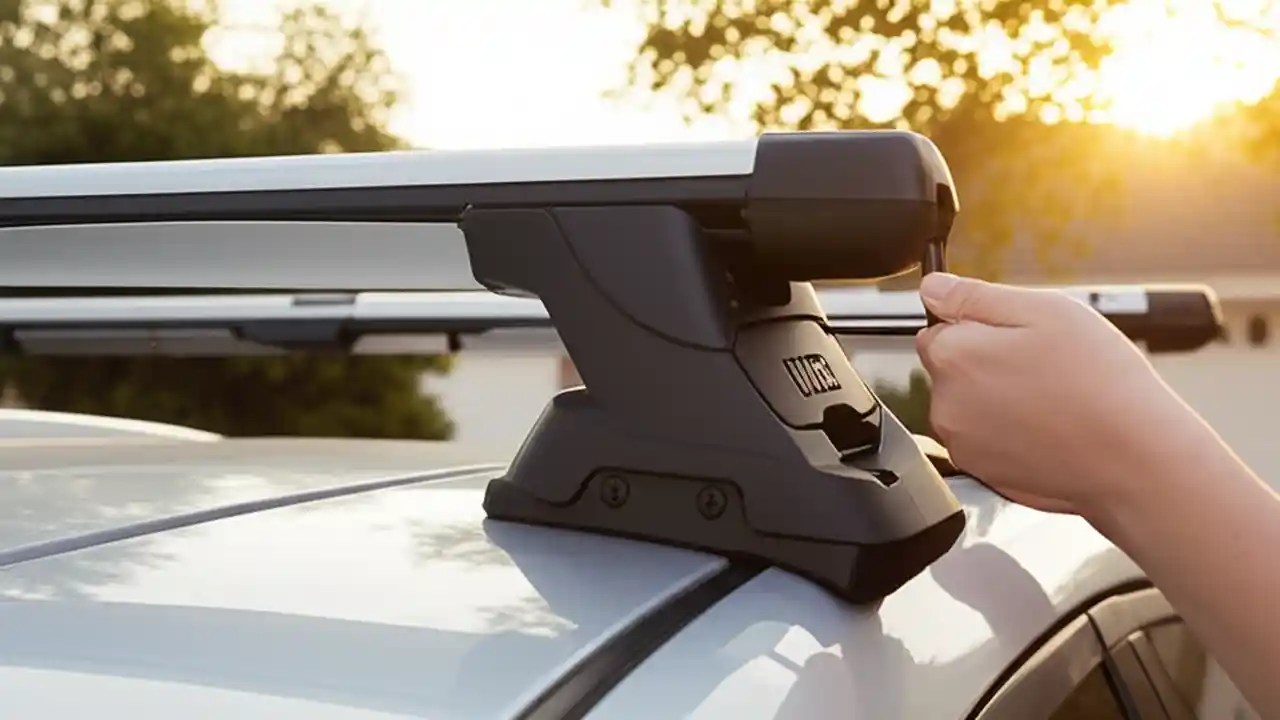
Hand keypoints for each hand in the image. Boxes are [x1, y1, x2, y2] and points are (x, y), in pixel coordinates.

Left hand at [914, 273, 1205, 518]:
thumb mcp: (1044, 311)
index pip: (938, 328)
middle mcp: (945, 404)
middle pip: (952, 370)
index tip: (1018, 337)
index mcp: (953, 356)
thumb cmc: (1098, 382)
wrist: (1135, 461)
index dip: (979, 327)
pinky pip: (986, 441)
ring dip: (995, 401)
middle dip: (985, 363)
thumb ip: (975, 296)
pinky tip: (1048, 431)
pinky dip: (1008, 435)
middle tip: (1043, 368)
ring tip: (1051, 402)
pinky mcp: (983, 474)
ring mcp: (962, 444)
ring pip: (968, 407)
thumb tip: (932, 287)